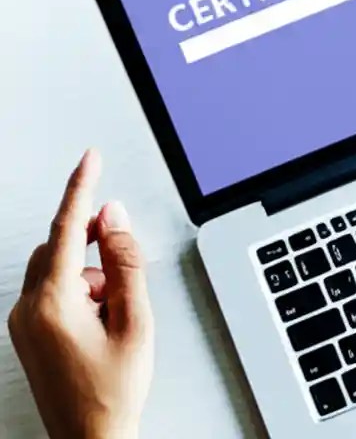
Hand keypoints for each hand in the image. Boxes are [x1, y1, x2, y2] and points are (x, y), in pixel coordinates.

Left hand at [8, 149, 154, 438]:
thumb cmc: (113, 392)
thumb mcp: (136, 322)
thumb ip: (126, 263)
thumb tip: (115, 221)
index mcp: (52, 304)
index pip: (68, 228)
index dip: (82, 188)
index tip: (90, 158)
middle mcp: (28, 310)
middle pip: (60, 246)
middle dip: (95, 243)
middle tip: (126, 255)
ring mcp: (24, 323)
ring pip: (58, 269)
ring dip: (90, 273)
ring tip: (119, 310)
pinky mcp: (28, 334)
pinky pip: (52, 292)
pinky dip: (81, 292)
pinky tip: (104, 319)